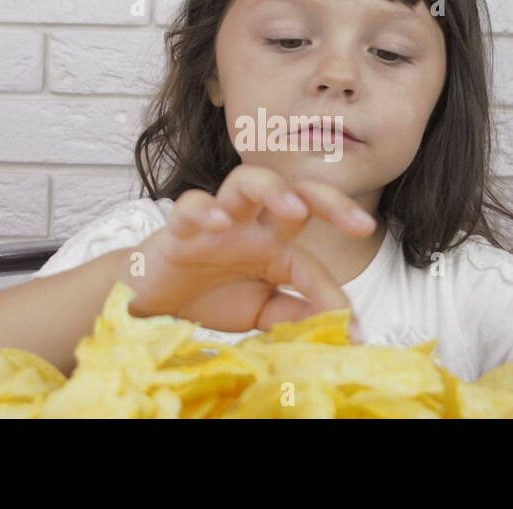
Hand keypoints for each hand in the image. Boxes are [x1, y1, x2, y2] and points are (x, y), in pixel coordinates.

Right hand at [123, 164, 375, 340]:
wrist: (153, 300)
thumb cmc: (210, 295)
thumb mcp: (262, 311)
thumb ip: (300, 314)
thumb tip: (347, 331)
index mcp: (275, 245)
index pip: (311, 261)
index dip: (332, 292)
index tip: (349, 326)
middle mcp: (253, 225)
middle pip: (296, 192)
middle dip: (330, 200)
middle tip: (359, 222)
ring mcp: (218, 221)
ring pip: (246, 180)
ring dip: (273, 189)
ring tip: (295, 209)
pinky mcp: (180, 227)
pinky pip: (190, 204)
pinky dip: (204, 210)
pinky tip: (219, 224)